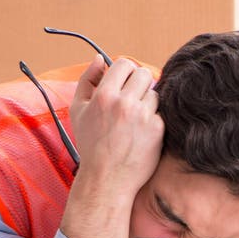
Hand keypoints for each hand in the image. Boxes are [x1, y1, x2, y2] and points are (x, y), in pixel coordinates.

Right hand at [70, 55, 163, 203]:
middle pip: (143, 74)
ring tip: (134, 120)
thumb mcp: (78, 111)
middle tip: (131, 99)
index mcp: (104, 95)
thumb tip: (99, 59)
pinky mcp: (157, 130)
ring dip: (146, 102)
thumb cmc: (90, 145)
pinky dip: (152, 120)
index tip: (123, 84)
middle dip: (138, 84)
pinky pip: (160, 113)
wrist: (107, 179)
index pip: (124, 64)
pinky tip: (141, 133)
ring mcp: (143, 116)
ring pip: (154, 93)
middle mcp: (125, 103)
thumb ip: (87, 80)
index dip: (124, 73)